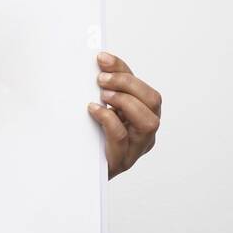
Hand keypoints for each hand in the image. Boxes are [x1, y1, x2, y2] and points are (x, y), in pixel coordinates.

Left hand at [87, 51, 160, 179]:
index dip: (123, 69)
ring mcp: (137, 148)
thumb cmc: (91, 140)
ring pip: (148, 121)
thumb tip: (99, 63)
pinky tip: (93, 109)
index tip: (102, 58)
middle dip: (127, 83)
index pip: (142, 87)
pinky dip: (108, 118)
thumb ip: (104, 91)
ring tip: (103, 94)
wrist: (79, 174)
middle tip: (101, 79)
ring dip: (125, 101)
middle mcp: (146, 132)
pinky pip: (122, 137)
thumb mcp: (99, 111)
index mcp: (143, 115)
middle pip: (153, 100)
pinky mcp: (121, 160)